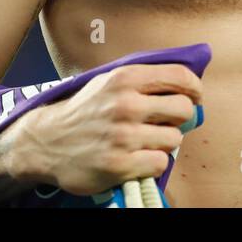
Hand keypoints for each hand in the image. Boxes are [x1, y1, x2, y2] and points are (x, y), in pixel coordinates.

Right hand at [13, 63, 201, 196]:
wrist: (46, 142)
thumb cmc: (86, 111)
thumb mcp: (109, 82)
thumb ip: (144, 79)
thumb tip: (188, 82)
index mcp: (125, 78)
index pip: (180, 76)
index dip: (194, 88)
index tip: (195, 96)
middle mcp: (125, 104)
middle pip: (184, 109)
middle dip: (180, 117)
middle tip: (167, 122)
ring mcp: (122, 136)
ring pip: (174, 139)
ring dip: (165, 142)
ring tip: (145, 141)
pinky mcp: (119, 165)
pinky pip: (161, 162)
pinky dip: (153, 162)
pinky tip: (138, 157)